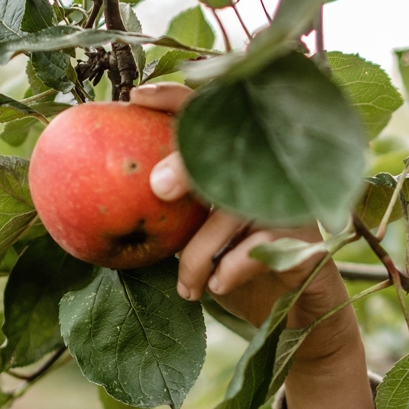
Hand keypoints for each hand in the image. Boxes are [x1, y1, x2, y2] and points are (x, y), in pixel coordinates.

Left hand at [132, 83, 352, 353]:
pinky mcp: (305, 236)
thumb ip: (164, 213)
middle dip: (187, 163)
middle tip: (159, 187)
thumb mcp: (193, 237)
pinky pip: (257, 247)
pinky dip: (230, 269)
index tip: (133, 97)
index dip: (171, 98)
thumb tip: (103, 194)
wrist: (291, 311)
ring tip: (185, 287)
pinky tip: (216, 286)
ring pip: (233, 210)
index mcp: (235, 162)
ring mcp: (288, 199)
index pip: (206, 110)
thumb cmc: (232, 267)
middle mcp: (265, 170)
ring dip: (198, 254)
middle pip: (225, 148)